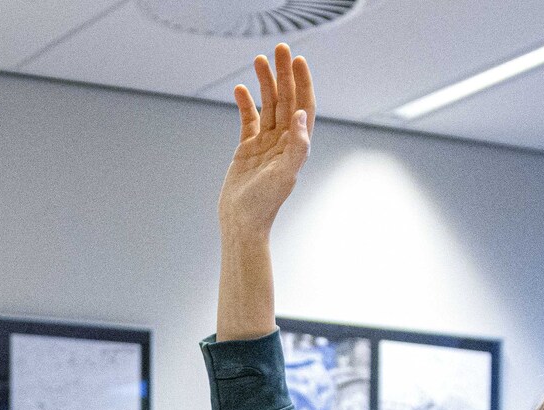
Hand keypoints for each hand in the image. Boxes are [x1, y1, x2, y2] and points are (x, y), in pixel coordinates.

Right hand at [216, 44, 313, 339]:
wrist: (241, 224)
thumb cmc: (264, 205)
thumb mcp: (285, 175)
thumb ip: (297, 146)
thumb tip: (301, 116)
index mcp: (297, 146)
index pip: (303, 106)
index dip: (302, 83)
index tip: (298, 61)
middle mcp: (284, 142)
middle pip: (286, 100)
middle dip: (284, 74)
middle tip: (279, 50)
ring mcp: (265, 145)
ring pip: (268, 106)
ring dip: (265, 83)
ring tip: (259, 60)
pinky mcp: (247, 150)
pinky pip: (249, 120)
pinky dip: (247, 104)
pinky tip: (242, 90)